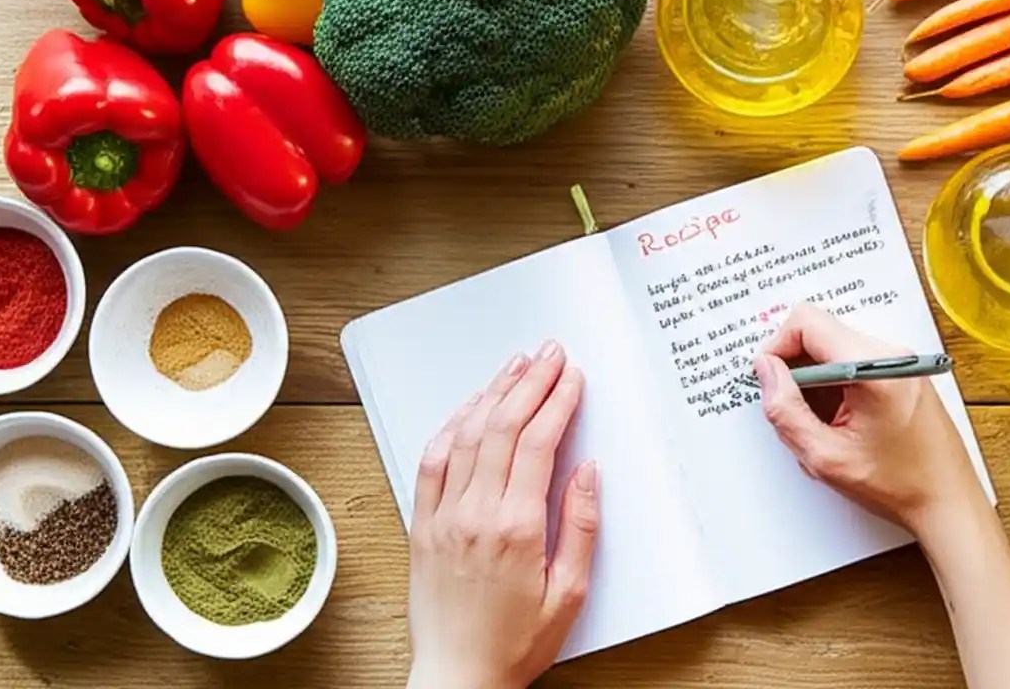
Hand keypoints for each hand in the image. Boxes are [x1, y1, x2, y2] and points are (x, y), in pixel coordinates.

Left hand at [407, 341, 597, 688]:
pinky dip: (451, 425)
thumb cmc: (516, 644)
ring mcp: (442, 515)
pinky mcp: (421, 524)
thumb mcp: (569, 593)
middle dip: (530, 381)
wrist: (457, 677)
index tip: (572, 376)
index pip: (537, 442)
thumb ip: (581, 527)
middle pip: (501, 426)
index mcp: (516, 528)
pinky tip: (470, 407)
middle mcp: (474, 513)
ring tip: (516, 365)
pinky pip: (431, 460)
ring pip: (464, 434)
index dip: (557, 401)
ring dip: (492, 392)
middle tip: (550, 352)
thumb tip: (587, 471)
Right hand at [752, 304, 982, 534]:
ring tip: (825, 423)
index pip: (807, 321)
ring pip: (834, 348)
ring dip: (816, 381)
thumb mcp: (824, 456)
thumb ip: (786, 410)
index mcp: (873, 367)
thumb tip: (766, 371)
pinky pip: (853, 362)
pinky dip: (836, 386)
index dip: (776, 346)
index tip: (768, 377)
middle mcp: (890, 353)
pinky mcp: (903, 371)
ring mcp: (900, 360)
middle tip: (795, 411)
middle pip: (820, 332)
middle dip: (796, 369)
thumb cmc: (897, 485)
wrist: (948, 501)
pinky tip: (843, 421)